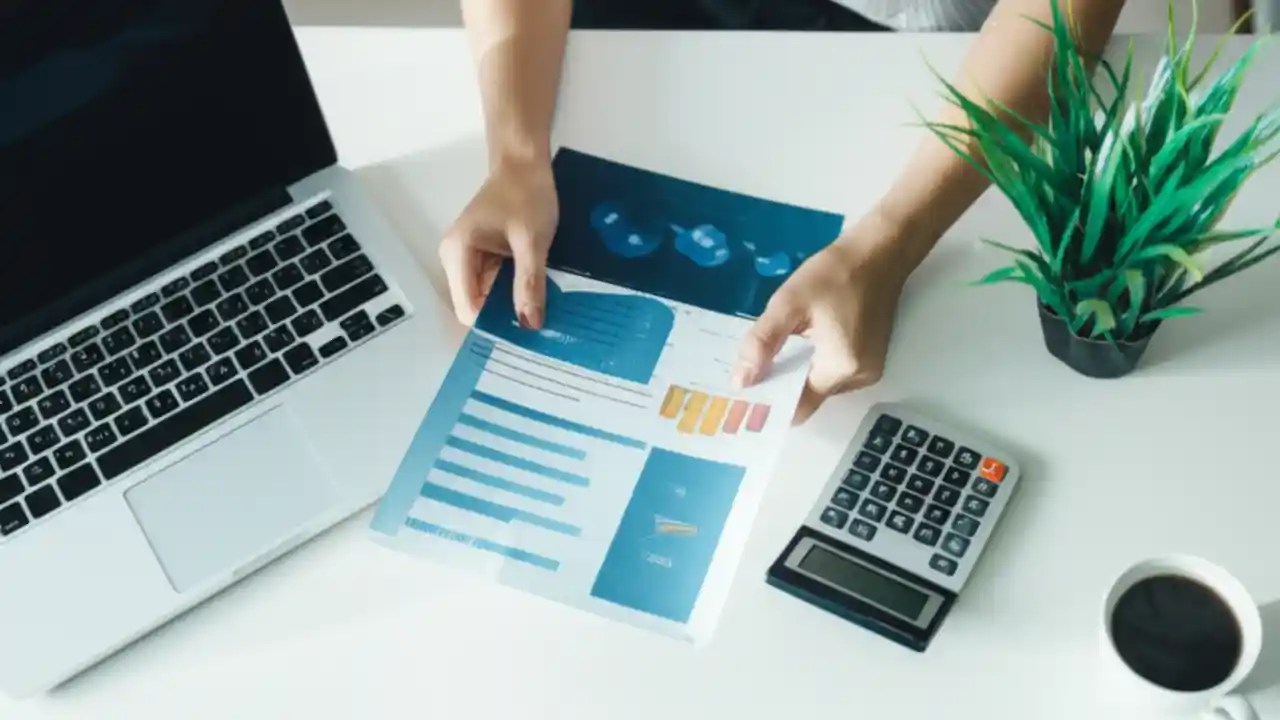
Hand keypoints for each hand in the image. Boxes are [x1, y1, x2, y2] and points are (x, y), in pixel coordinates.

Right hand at [438, 158, 557, 327]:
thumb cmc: (526, 194)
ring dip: (511, 307)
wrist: (524, 164)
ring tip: (541, 316)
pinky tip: (534, 298)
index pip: (468, 308)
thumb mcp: (532, 241)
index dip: (494, 325)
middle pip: (475, 306)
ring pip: (487, 299)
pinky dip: (514, 293)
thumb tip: (531, 325)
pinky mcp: (481, 258)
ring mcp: (467, 259)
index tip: (525, 336)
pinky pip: (495, 286)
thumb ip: (530, 283)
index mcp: (457, 253)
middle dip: (504, 319)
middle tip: (539, 332)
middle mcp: (455, 259)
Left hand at [733, 213, 911, 423]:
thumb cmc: (834, 274)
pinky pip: (834, 372)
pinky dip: (814, 363)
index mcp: (840, 367)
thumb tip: (740, 382)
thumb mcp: (788, 304)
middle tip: (750, 369)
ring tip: (773, 352)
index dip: (771, 403)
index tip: (745, 395)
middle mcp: (859, 378)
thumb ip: (762, 344)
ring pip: (821, 385)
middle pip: (810, 397)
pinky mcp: (870, 358)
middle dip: (782, 384)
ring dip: (798, 372)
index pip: (799, 407)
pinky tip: (800, 343)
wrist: (879, 251)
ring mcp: (868, 369)